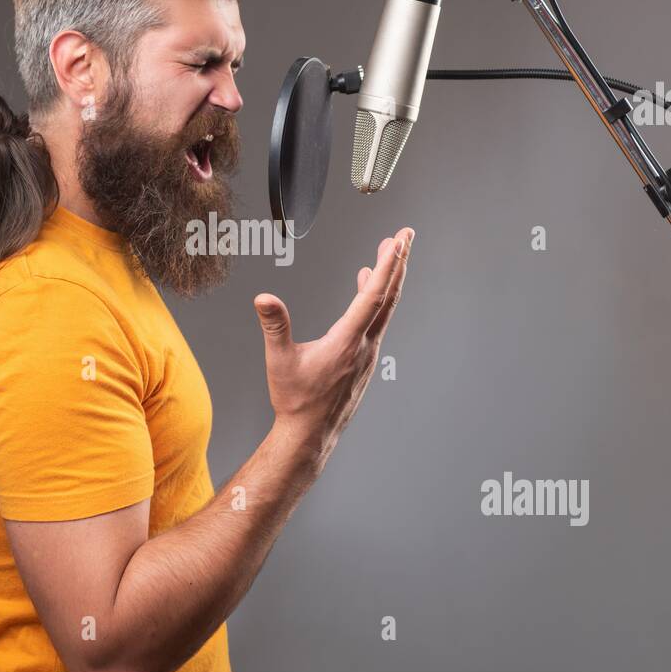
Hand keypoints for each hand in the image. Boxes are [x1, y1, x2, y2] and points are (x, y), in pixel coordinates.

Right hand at [253, 227, 413, 467]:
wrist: (310, 435)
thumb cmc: (296, 400)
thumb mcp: (280, 360)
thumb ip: (275, 326)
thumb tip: (264, 298)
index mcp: (347, 342)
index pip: (373, 296)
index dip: (387, 265)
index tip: (399, 242)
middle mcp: (365, 346)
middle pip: (388, 298)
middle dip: (397, 263)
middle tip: (406, 236)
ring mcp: (367, 355)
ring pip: (384, 310)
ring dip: (388, 280)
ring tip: (389, 254)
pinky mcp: (364, 361)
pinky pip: (376, 323)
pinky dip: (377, 300)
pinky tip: (366, 290)